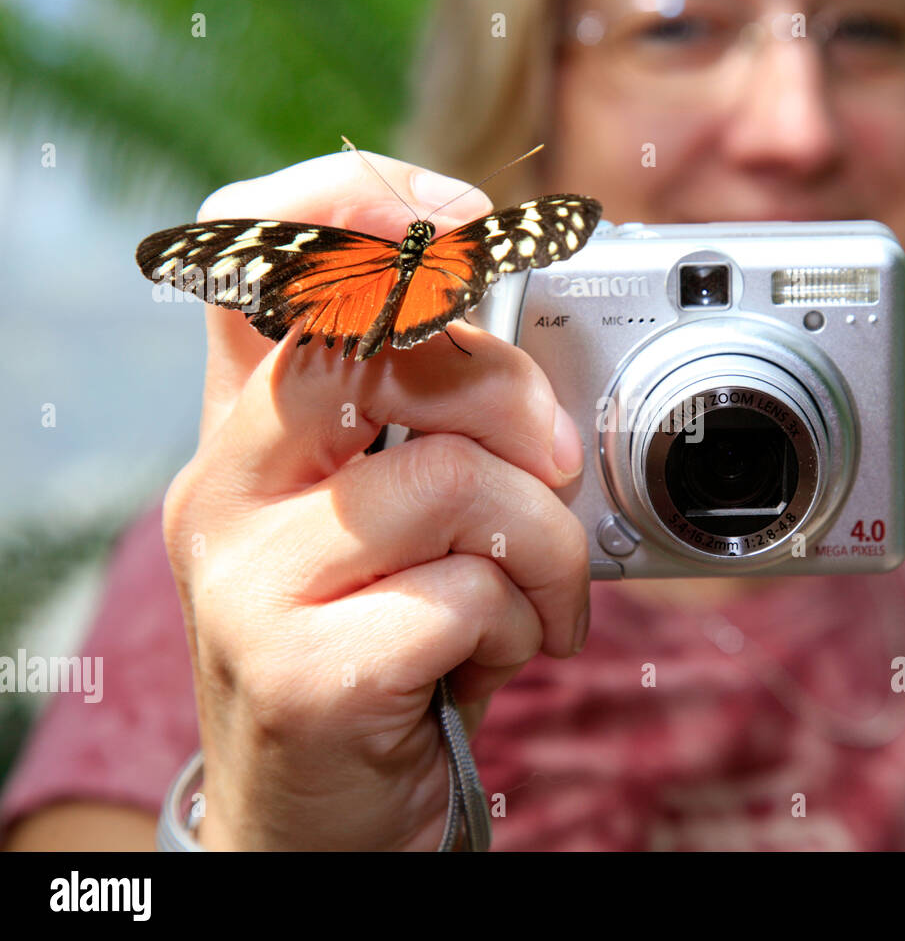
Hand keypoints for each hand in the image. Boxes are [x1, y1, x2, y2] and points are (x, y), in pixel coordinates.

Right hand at [161, 150, 589, 849]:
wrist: (319, 822)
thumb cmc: (386, 654)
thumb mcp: (402, 530)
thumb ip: (438, 433)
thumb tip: (535, 371)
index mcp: (254, 438)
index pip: (250, 261)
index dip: (353, 203)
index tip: (464, 217)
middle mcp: (228, 490)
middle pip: (374, 347)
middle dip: (505, 389)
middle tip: (554, 462)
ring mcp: (248, 581)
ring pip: (449, 481)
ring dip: (544, 547)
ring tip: (540, 602)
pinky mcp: (300, 669)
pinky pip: (465, 593)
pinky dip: (521, 623)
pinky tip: (498, 659)